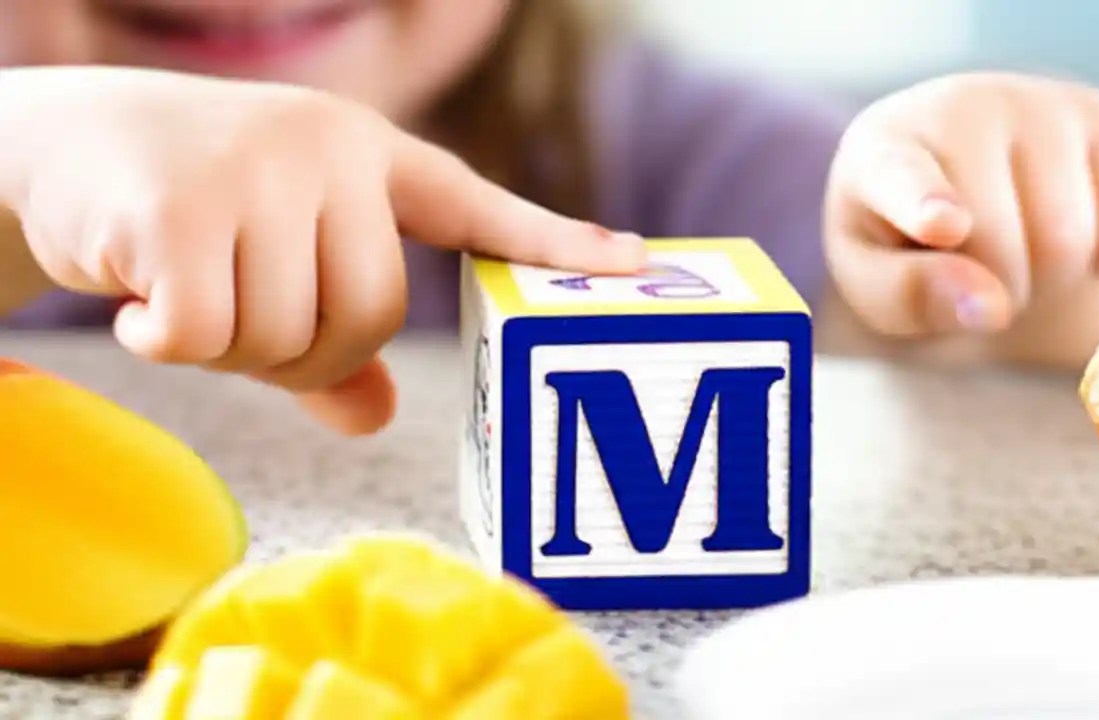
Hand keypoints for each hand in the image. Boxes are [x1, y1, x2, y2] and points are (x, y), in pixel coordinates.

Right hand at [0, 67, 644, 433]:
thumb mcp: (273, 260)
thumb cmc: (188, 209)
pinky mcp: (181, 204)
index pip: (476, 205)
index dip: (556, 239)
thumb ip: (331, 338)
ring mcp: (258, 168)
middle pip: (370, 316)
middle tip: (240, 320)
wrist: (54, 142)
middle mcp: (328, 150)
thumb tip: (378, 419)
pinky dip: (163, 341)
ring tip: (182, 290)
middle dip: (306, 351)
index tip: (634, 263)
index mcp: (368, 156)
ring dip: (229, 347)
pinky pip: (204, 336)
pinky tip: (130, 294)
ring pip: (287, 334)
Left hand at [823, 72, 1098, 363]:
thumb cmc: (908, 252)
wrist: (977, 205)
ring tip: (1020, 258)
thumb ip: (910, 296)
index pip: (902, 177)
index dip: (927, 203)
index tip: (946, 225)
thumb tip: (986, 306)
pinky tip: (1079, 243)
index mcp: (878, 151)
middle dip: (993, 289)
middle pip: (997, 241)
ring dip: (1049, 282)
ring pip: (1066, 239)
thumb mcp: (880, 288)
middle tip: (978, 276)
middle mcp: (958, 110)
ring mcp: (1038, 107)